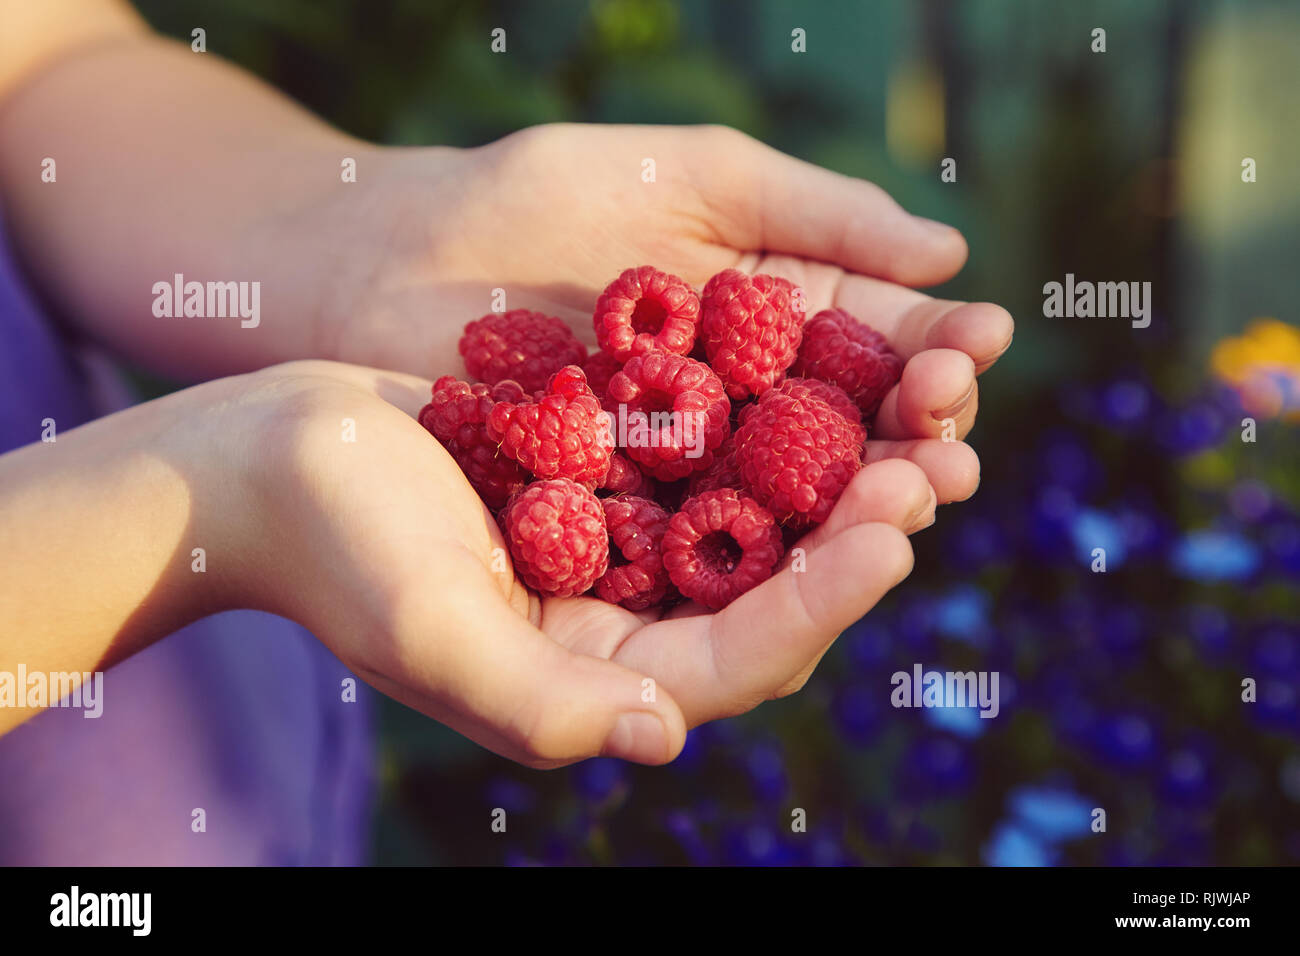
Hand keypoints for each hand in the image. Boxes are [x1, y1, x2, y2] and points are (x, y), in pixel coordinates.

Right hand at [233, 360, 935, 767]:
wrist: (277, 457)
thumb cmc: (335, 548)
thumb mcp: (429, 632)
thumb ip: (543, 702)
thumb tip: (664, 737)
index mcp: (595, 678)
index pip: (735, 659)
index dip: (820, 604)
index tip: (892, 535)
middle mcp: (625, 622)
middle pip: (772, 593)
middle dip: (857, 535)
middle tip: (934, 464)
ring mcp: (623, 547)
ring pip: (761, 522)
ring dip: (839, 471)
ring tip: (914, 413)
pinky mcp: (614, 478)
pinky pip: (714, 454)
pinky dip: (774, 420)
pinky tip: (827, 366)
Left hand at [317, 123, 1010, 503]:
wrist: (379, 265)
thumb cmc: (529, 201)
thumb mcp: (693, 178)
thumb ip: (818, 215)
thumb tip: (954, 254)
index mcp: (776, 320)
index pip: (881, 346)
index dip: (936, 352)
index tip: (979, 348)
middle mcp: (747, 408)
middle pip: (853, 440)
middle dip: (910, 445)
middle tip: (946, 452)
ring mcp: (690, 476)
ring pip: (794, 509)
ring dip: (856, 515)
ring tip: (904, 503)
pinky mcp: (631, 531)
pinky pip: (706, 553)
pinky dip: (755, 560)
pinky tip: (805, 561)